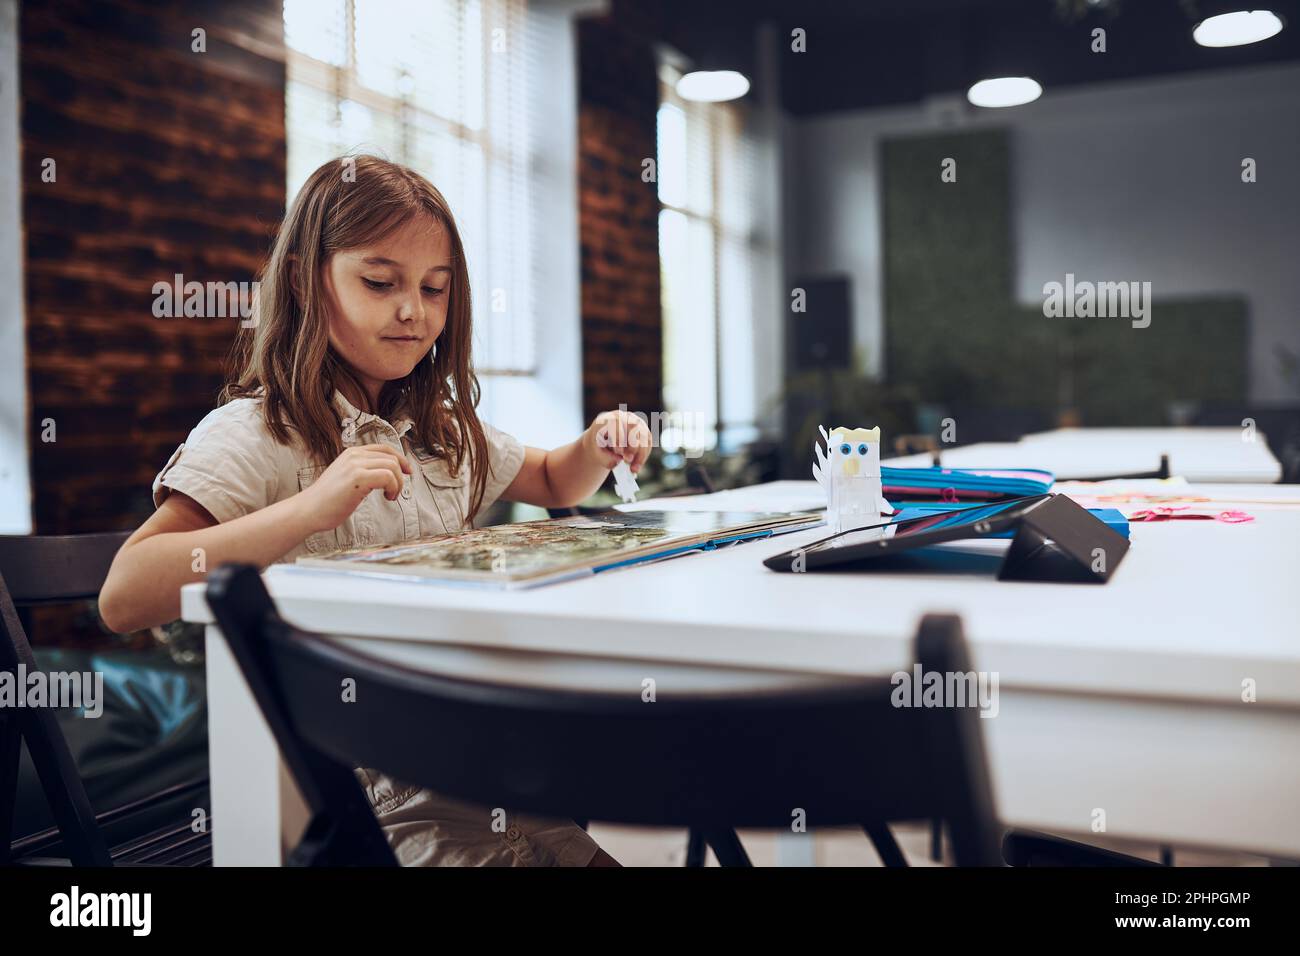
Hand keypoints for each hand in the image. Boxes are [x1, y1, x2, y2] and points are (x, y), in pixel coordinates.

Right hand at [296, 443, 412, 532]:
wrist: (309, 510)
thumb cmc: (327, 500)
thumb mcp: (347, 478)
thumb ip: (363, 471)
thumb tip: (386, 475)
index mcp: (352, 453)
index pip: (384, 448)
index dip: (400, 459)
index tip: (408, 471)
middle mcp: (354, 455)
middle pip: (391, 457)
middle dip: (401, 476)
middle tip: (396, 492)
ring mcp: (355, 465)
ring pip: (392, 466)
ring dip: (398, 484)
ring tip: (390, 496)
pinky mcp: (358, 478)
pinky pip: (388, 476)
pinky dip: (394, 488)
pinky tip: (388, 497)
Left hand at [585, 410, 652, 473]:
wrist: (604, 439)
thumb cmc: (599, 445)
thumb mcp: (596, 452)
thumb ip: (605, 457)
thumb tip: (618, 460)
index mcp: (610, 419)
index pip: (617, 422)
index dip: (619, 437)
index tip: (618, 452)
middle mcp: (625, 417)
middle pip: (634, 428)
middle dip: (633, 447)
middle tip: (627, 461)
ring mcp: (637, 423)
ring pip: (645, 436)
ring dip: (641, 455)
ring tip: (633, 469)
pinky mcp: (644, 431)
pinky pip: (648, 442)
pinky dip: (644, 455)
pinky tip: (637, 466)